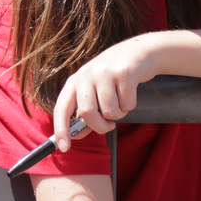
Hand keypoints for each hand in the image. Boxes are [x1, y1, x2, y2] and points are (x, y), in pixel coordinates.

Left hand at [50, 36, 159, 151]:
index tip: (63, 148)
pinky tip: (130, 92)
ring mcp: (105, 72)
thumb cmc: (113, 77)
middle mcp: (86, 75)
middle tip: (109, 125)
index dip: (61, 130)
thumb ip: (84, 113)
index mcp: (75, 81)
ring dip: (119, 114)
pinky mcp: (124, 72)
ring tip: (121, 102)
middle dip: (100, 126)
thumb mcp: (95, 91)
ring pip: (110, 111)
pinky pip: (127, 104)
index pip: (62, 108)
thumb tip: (74, 136)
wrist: (139, 52)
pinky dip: (130, 105)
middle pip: (87, 113)